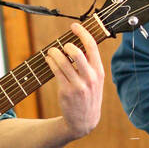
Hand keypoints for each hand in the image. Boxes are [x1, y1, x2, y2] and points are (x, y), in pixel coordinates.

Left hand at [48, 22, 103, 140]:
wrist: (84, 121)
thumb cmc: (89, 96)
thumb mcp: (96, 81)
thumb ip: (90, 64)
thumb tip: (79, 43)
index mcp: (99, 72)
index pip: (92, 46)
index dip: (83, 33)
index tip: (74, 26)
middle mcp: (90, 78)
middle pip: (77, 52)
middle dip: (67, 44)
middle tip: (63, 45)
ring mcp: (78, 85)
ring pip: (63, 61)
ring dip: (54, 52)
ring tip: (52, 51)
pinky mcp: (66, 91)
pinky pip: (56, 71)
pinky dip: (51, 62)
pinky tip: (49, 59)